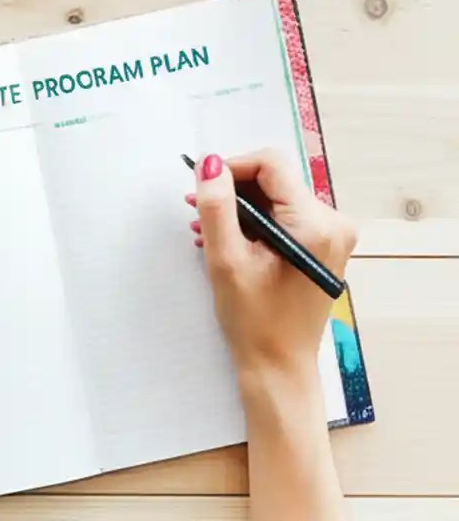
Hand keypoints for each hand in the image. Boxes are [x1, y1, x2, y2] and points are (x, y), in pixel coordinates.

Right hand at [187, 150, 357, 377]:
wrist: (279, 365)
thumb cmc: (254, 319)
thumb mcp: (226, 259)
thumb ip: (217, 207)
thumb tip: (210, 164)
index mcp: (316, 224)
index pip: (271, 164)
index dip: (231, 168)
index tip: (201, 187)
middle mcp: (333, 223)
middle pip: (274, 180)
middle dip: (232, 191)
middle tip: (195, 210)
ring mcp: (330, 235)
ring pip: (275, 198)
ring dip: (238, 208)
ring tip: (204, 228)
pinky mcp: (321, 246)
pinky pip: (283, 217)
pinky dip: (253, 222)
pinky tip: (226, 239)